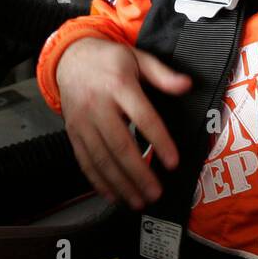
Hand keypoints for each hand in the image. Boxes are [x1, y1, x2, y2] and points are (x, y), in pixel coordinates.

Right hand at [56, 37, 191, 209]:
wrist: (70, 59)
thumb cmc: (109, 60)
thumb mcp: (138, 58)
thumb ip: (163, 74)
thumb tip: (187, 84)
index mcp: (119, 85)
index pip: (143, 118)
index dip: (159, 141)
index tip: (172, 162)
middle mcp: (98, 105)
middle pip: (120, 145)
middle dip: (139, 173)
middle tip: (156, 192)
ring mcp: (83, 121)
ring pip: (101, 158)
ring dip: (120, 183)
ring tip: (138, 200)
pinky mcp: (73, 133)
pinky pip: (85, 161)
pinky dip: (98, 181)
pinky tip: (113, 194)